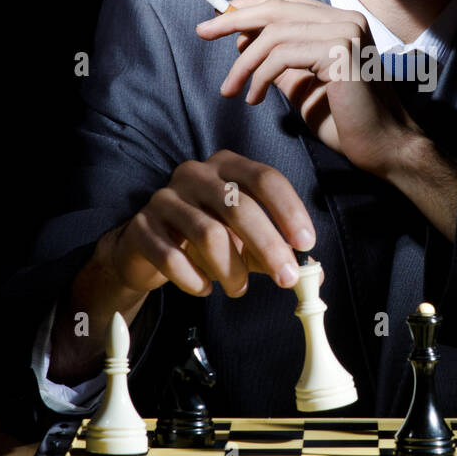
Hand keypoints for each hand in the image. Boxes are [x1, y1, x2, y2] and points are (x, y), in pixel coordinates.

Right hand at [102, 151, 322, 298]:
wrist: (145, 248)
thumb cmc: (206, 239)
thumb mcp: (246, 240)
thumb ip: (279, 251)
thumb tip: (316, 277)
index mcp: (227, 166)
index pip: (265, 178)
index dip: (289, 210)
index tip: (306, 244)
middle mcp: (195, 174)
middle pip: (239, 206)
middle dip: (269, 246)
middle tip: (286, 279)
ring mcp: (164, 198)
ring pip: (209, 234)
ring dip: (232, 270)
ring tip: (238, 289)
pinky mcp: (141, 227)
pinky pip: (173, 257)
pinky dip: (195, 280)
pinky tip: (204, 288)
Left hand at [196, 0, 418, 174]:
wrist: (383, 147)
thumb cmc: (346, 120)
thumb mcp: (303, 84)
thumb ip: (279, 61)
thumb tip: (244, 42)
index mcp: (341, 21)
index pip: (286, 1)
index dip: (249, 6)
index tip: (218, 19)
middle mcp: (346, 19)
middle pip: (276, 8)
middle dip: (234, 20)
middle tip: (203, 33)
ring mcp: (346, 32)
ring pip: (275, 33)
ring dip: (244, 62)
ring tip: (230, 90)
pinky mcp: (341, 51)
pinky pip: (284, 55)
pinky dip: (260, 76)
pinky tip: (254, 97)